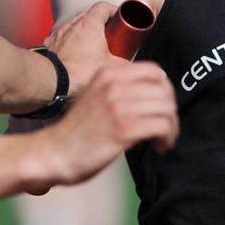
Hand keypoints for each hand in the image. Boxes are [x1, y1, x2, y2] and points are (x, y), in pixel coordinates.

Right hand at [40, 61, 177, 188]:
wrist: (53, 153)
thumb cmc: (75, 131)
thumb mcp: (95, 96)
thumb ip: (119, 89)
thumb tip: (154, 94)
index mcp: (108, 74)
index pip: (154, 71)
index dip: (165, 90)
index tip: (162, 107)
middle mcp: (114, 85)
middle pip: (164, 90)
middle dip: (171, 111)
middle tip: (166, 128)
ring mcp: (119, 106)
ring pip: (167, 108)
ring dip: (171, 127)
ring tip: (163, 139)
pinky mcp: (123, 128)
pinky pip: (162, 126)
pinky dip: (167, 137)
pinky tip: (159, 146)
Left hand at [43, 2, 121, 97]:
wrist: (52, 82)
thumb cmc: (80, 73)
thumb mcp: (111, 68)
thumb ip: (126, 66)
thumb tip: (133, 69)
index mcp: (89, 24)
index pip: (103, 7)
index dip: (113, 10)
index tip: (119, 18)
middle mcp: (72, 25)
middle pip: (88, 15)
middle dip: (98, 22)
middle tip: (107, 34)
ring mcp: (58, 34)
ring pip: (73, 26)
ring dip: (81, 32)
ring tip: (89, 46)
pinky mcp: (49, 45)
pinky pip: (60, 38)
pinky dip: (67, 42)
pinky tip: (72, 54)